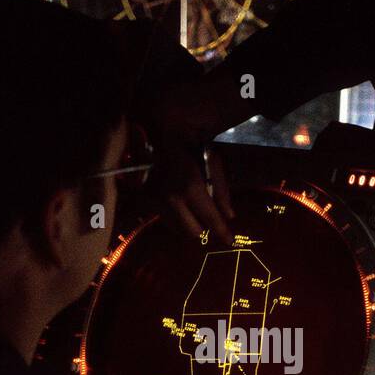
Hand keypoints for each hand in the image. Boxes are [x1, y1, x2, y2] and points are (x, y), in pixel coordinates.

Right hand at [152, 83, 235, 242]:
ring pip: (177, 228)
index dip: (222, 232)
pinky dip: (174, 217)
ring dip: (187, 223)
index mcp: (191, 188)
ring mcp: (156, 201)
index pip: (211, 220)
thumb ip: (222, 192)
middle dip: (203, 228)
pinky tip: (177, 204)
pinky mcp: (146, 200)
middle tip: (208, 219)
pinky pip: (164, 219)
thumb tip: (229, 216)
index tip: (229, 241)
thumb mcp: (213, 164)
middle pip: (192, 232)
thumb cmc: (191, 146)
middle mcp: (172, 199)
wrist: (160, 134)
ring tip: (191, 207)